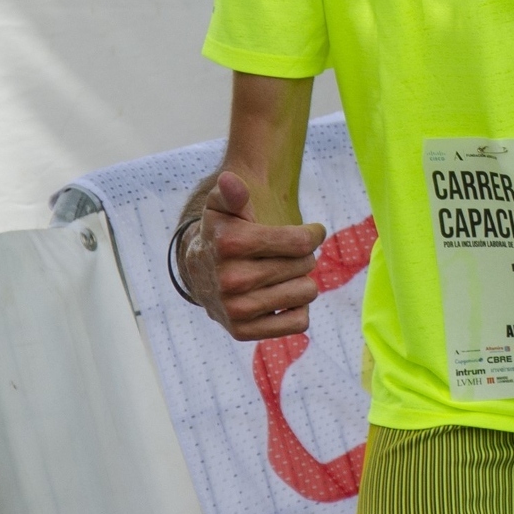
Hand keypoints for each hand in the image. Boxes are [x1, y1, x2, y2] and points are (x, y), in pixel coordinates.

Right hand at [182, 172, 326, 339]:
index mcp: (230, 244)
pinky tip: (282, 298)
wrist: (201, 273)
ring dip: (302, 281)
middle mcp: (231, 279)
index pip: (301, 243)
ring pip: (306, 292)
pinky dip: (298, 309)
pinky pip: (299, 322)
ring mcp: (237, 309)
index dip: (312, 234)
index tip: (310, 232)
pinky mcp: (243, 332)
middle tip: (287, 255)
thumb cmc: (223, 232)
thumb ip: (231, 192)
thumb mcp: (222, 206)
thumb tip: (231, 181)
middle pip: (305, 265)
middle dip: (303, 257)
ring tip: (285, 275)